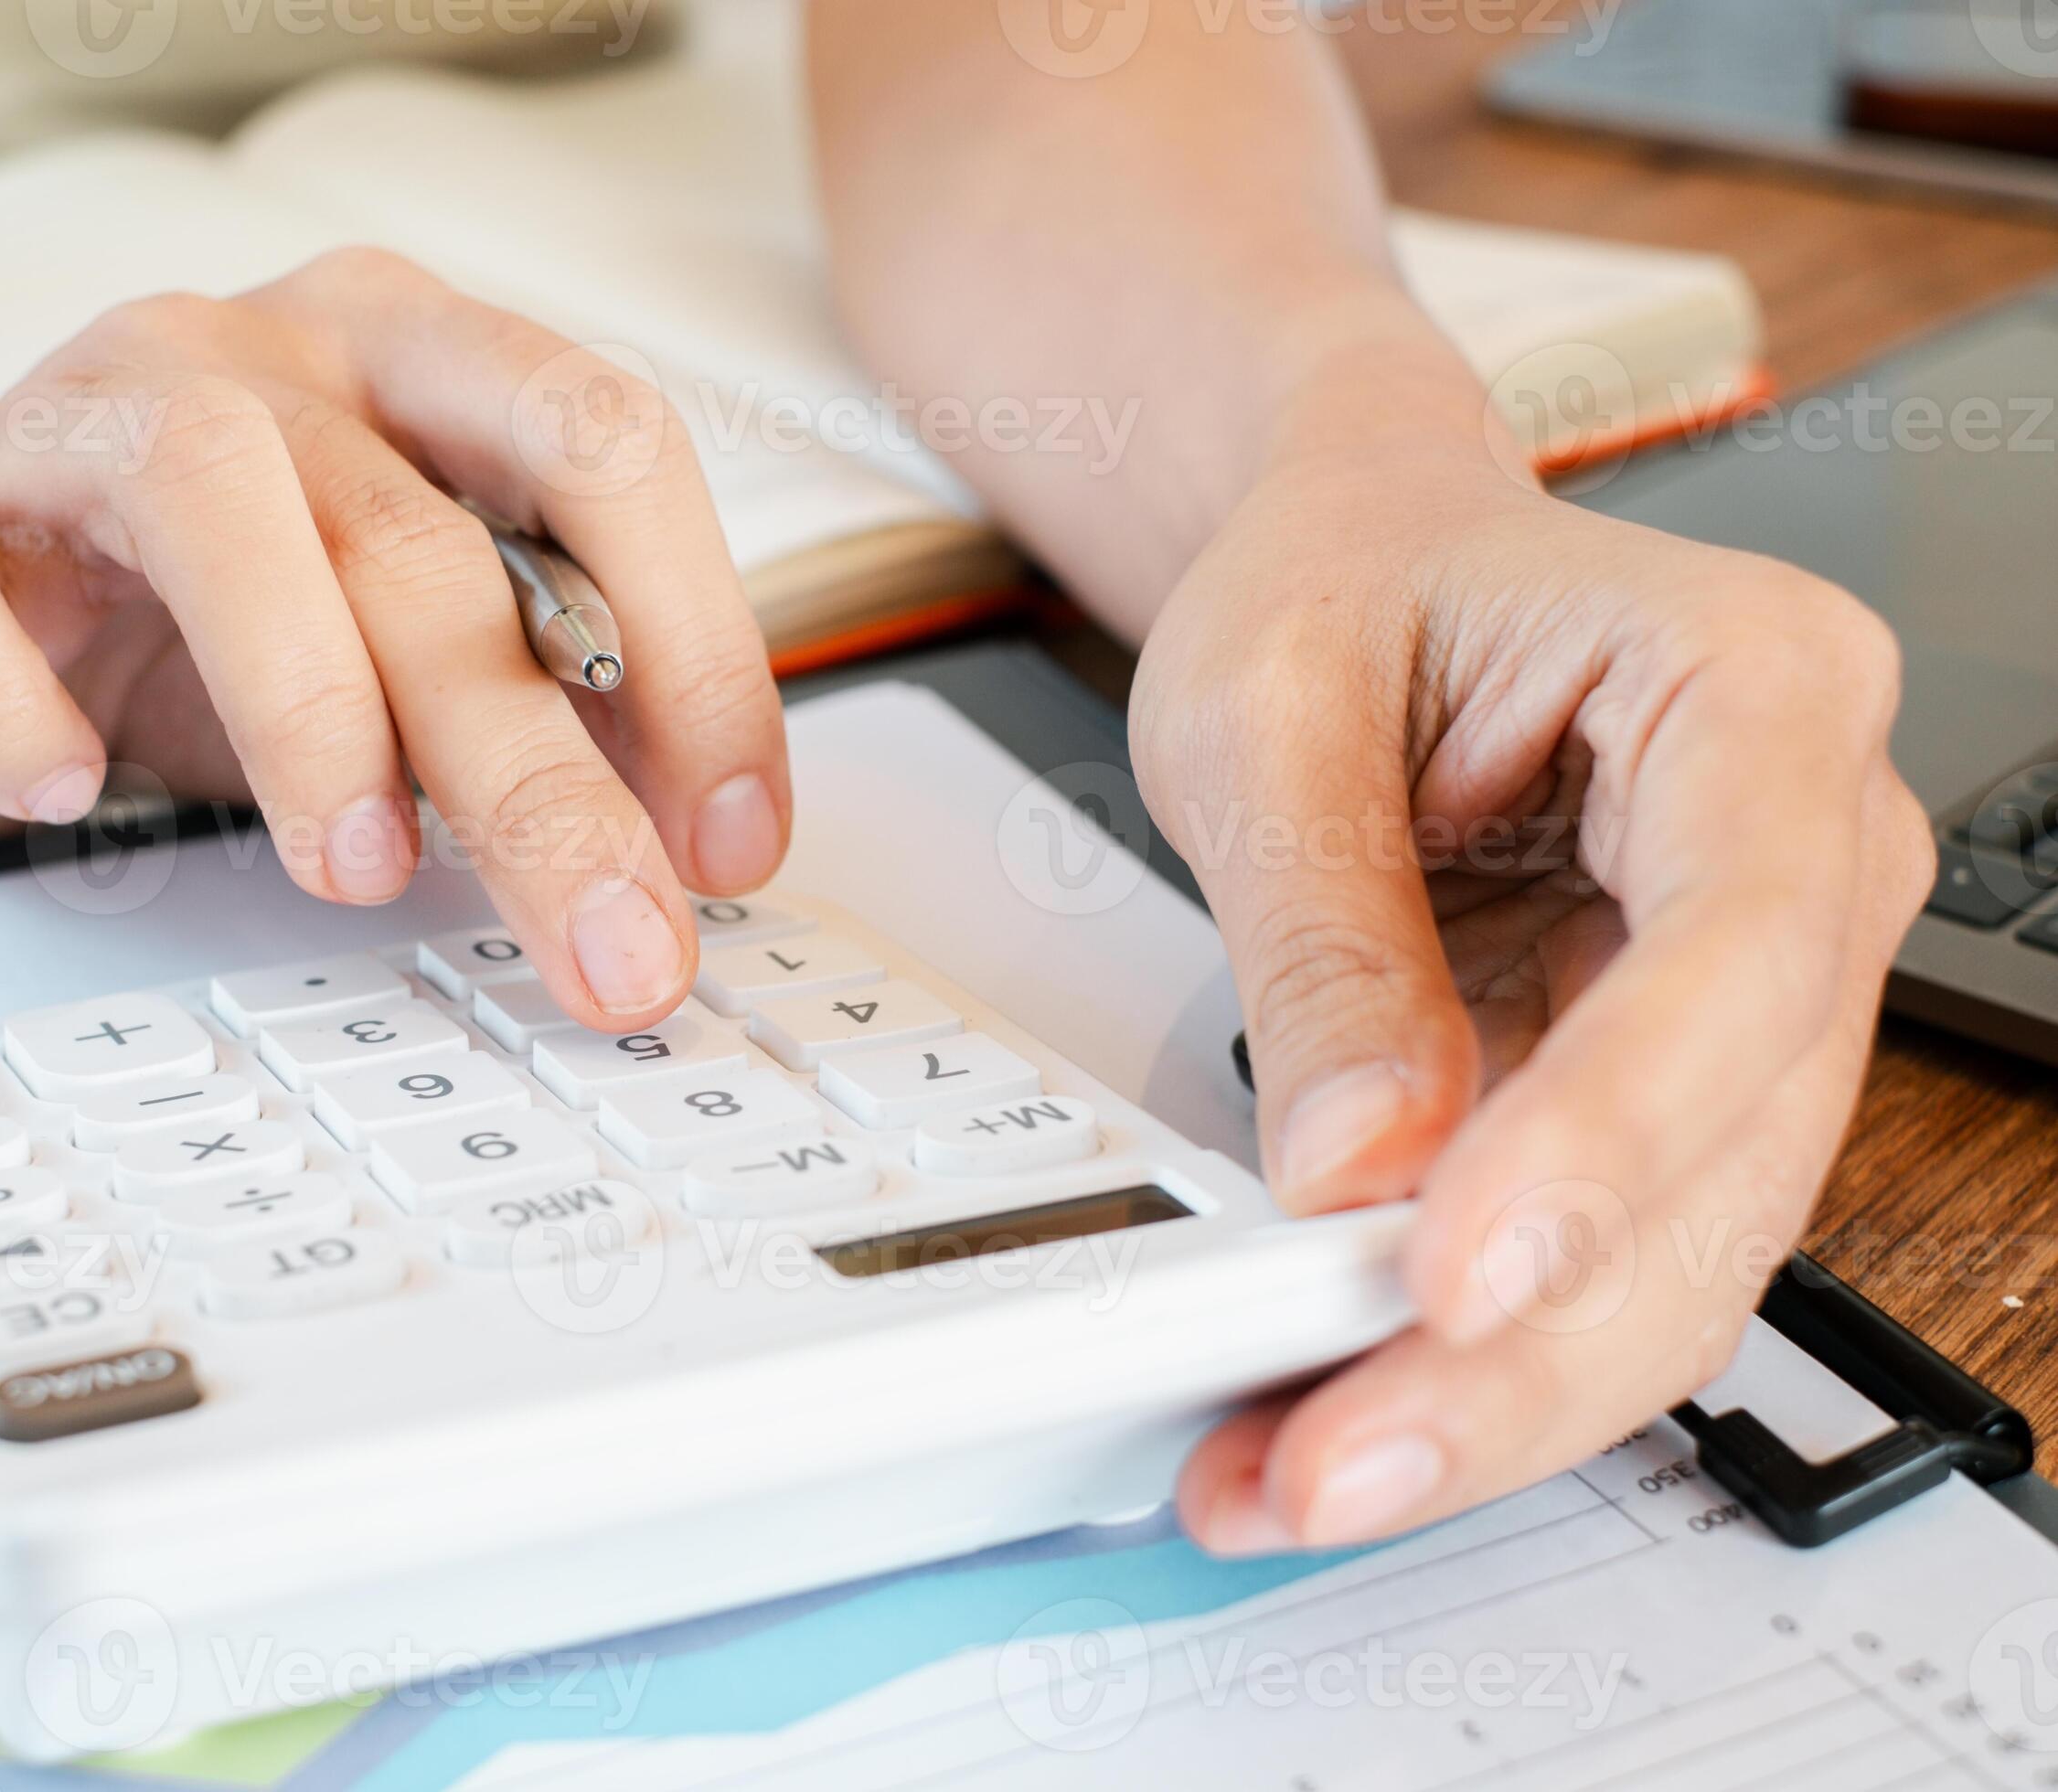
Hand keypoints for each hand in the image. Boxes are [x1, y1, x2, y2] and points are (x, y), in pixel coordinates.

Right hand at [0, 249, 788, 1029]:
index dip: (698, 649)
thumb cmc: (195, 616)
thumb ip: (549, 707)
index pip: (604, 449)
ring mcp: (76, 414)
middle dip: (540, 771)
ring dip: (308, 706)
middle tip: (608, 942)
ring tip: (357, 868)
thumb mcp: (411, 654)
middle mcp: (263, 355)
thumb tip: (690, 855)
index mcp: (417, 355)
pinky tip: (69, 791)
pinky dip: (10, 708)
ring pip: (209, 498)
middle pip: (430, 538)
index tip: (726, 844)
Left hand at [1132, 449, 1930, 1551]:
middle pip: (1728, 1157)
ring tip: (1297, 1470)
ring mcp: (1754, 992)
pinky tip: (1340, 1413)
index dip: (1611, 1140)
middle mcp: (1804, 854)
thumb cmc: (1347, 582)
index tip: (1453, 1275)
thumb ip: (1324, 933)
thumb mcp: (1269, 705)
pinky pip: (1604, 1256)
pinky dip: (1475, 1359)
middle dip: (1527, 1345)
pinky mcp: (1667, 1089)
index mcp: (1753, 688)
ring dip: (1494, 1396)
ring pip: (1680, 1255)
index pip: (1737, 949)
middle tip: (1335, 1453)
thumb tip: (1362, 1163)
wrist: (1365, 562)